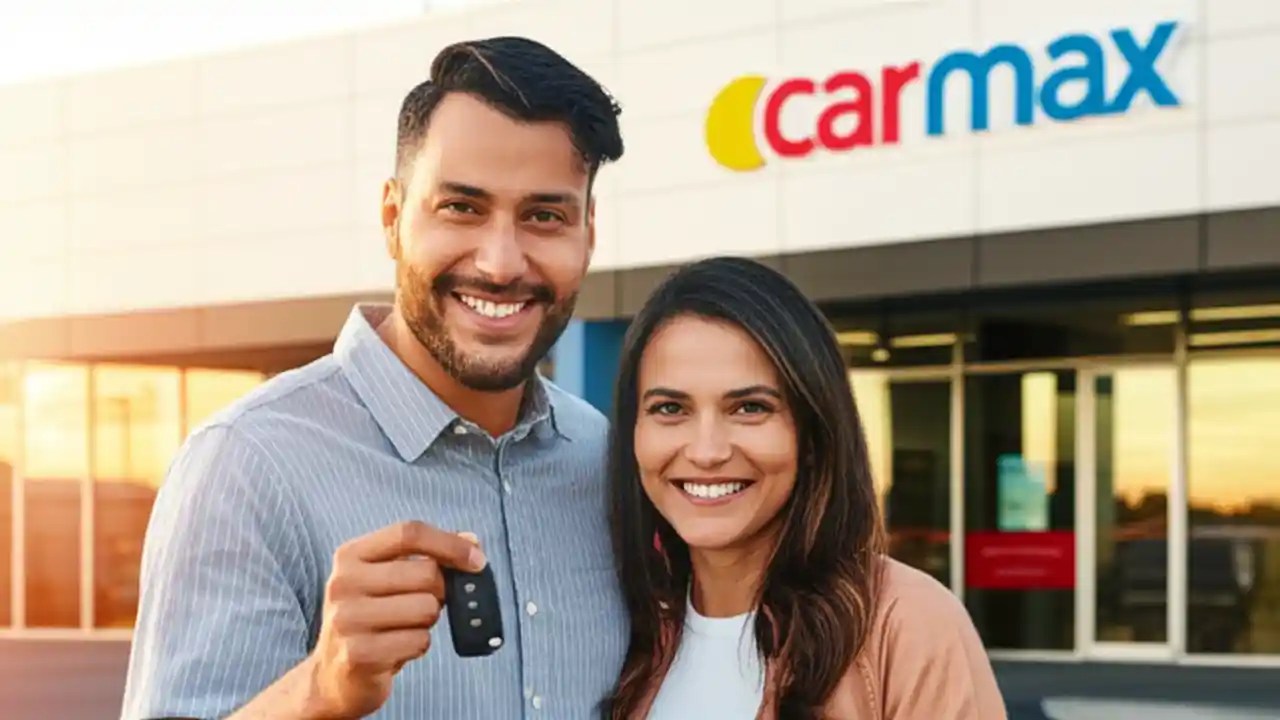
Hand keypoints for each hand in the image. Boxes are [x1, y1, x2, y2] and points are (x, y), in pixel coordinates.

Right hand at [305, 521, 485, 718]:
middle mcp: (343, 583)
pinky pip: (419, 640)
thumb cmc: (371, 620)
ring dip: (428, 621)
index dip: (450, 543)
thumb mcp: (389, 580)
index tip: (477, 560)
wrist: (333, 677)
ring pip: (426, 608)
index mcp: (350, 556)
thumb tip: (472, 542)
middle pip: (426, 573)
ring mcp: (347, 619)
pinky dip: (419, 646)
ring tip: (405, 628)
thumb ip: (428, 556)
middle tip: (427, 605)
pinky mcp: (358, 654)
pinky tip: (397, 649)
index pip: (409, 532)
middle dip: (441, 592)